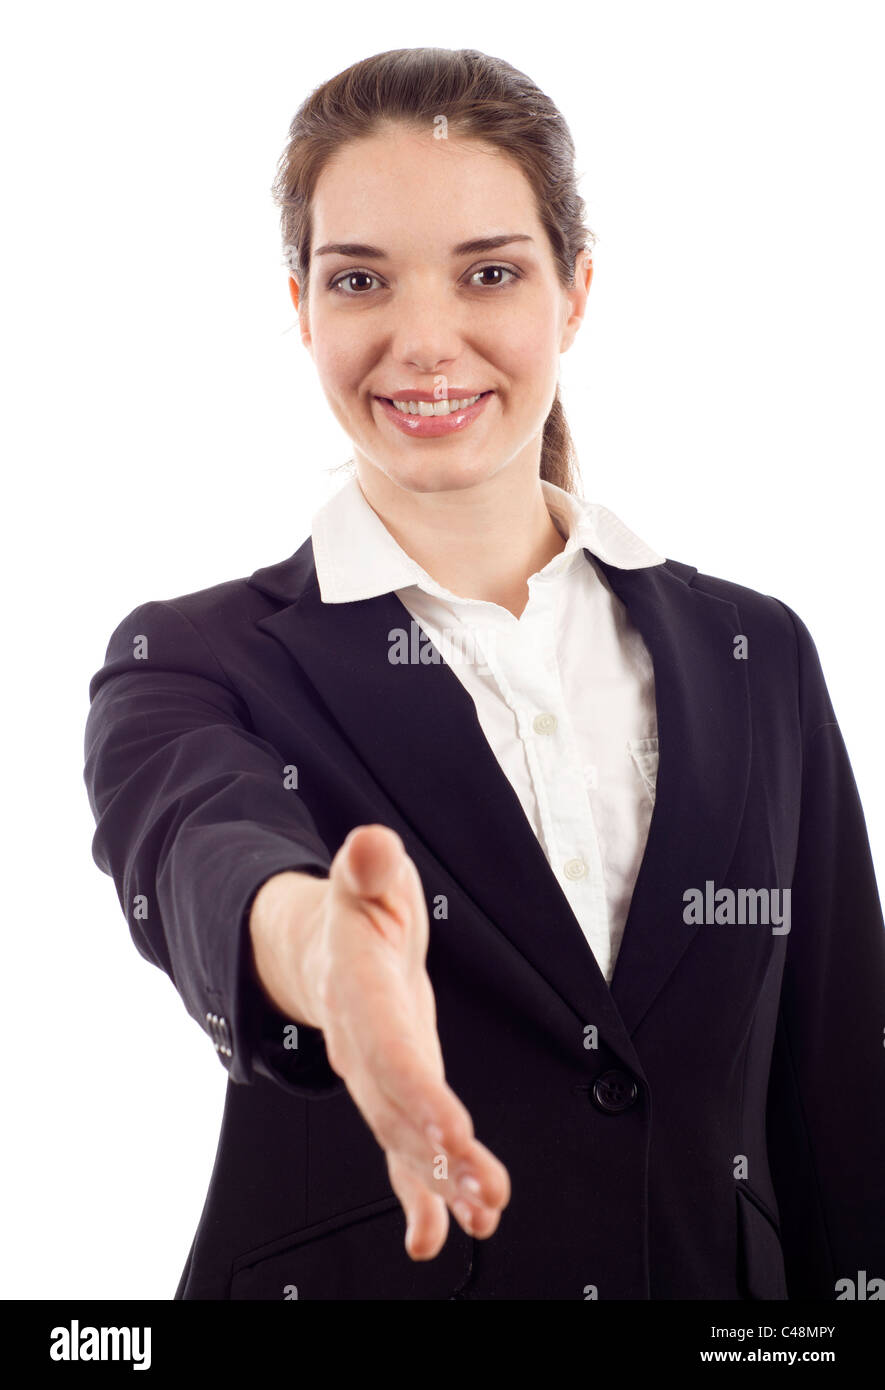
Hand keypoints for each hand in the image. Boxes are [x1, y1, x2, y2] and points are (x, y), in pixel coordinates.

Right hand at [249, 824, 510, 1260]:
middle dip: (439, 1155)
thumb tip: (370, 844)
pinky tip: (442, 1236)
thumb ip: (368, 864)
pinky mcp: (394, 1096)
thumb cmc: (357, 911)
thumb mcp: (367, 875)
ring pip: (406, 1141)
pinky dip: (423, 1196)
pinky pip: (403, 1155)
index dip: (418, 1090)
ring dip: (443, 1183)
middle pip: (400, 1109)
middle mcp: (364, 1048)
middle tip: (484, 1191)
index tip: (452, 1127)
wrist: (323, 947)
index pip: (389, 1049)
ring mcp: (378, 1079)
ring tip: (483, 1217)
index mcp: (361, 994)